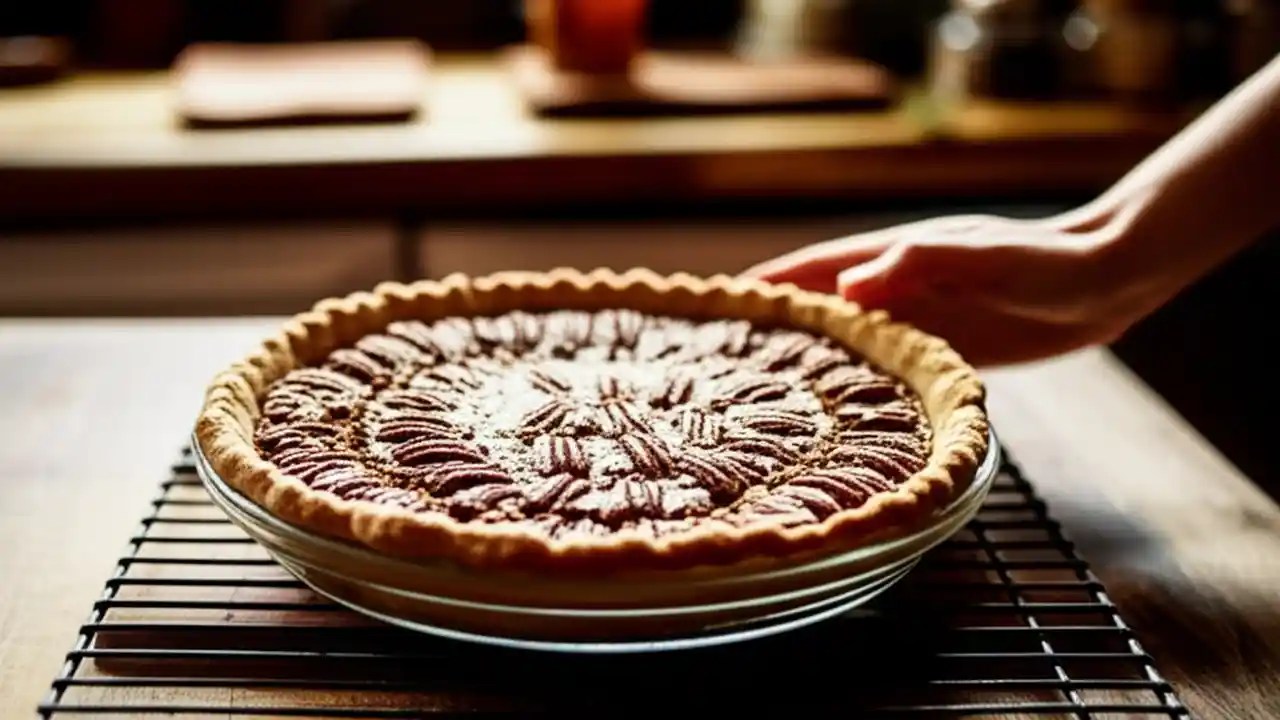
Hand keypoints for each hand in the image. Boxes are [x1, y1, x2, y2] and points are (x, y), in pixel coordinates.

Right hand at [742, 212, 1154, 366]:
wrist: (1107, 282)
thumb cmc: (1048, 263)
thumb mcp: (985, 258)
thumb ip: (920, 262)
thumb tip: (848, 284)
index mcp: (896, 257)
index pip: (814, 270)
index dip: (769, 286)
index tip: (719, 305)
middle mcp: (898, 289)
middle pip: (821, 307)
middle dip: (776, 325)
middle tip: (726, 359)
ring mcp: (921, 320)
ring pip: (849, 342)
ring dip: (810, 359)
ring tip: (763, 392)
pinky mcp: (946, 352)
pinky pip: (887, 370)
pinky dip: (855, 383)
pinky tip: (837, 409)